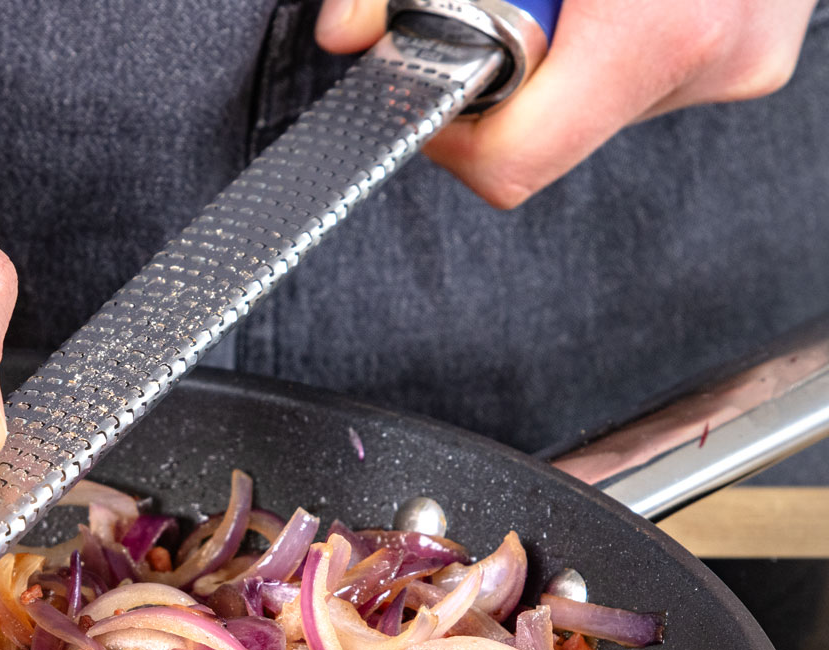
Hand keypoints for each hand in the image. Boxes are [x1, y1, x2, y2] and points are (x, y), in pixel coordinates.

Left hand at [317, 0, 818, 207]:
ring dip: (566, 49)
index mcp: (661, 30)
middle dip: (512, 66)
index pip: (511, 166)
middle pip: (551, 131)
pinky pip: (647, 74)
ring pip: (597, 104)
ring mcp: (747, 62)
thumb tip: (345, 38)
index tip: (433, 88)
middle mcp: (717, 58)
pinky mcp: (757, 54)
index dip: (450, 136)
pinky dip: (612, 34)